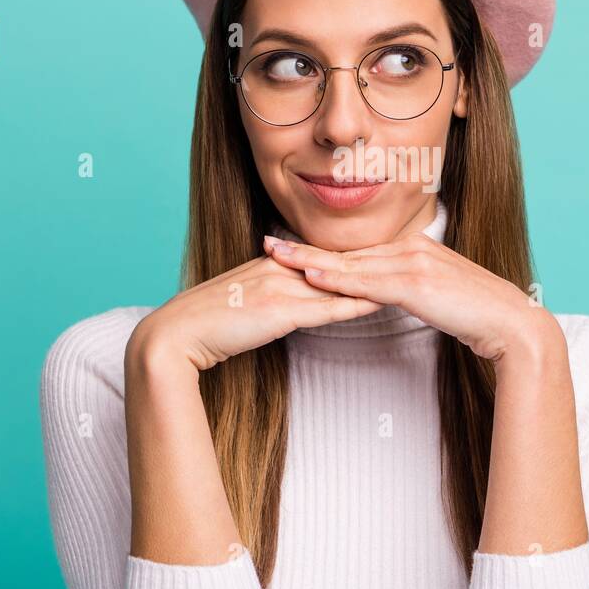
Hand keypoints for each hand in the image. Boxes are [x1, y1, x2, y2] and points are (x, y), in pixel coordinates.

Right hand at [127, 251, 384, 378]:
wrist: (176, 335)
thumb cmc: (204, 326)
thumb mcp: (242, 305)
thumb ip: (268, 299)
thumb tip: (288, 304)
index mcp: (271, 264)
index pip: (322, 256)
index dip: (356, 255)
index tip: (387, 252)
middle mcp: (279, 269)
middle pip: (337, 262)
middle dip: (375, 259)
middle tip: (413, 254)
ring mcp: (280, 287)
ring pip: (337, 282)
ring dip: (374, 279)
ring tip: (409, 277)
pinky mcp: (278, 311)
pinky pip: (325, 307)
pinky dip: (354, 303)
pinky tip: (380, 301)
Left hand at [262, 230, 562, 365]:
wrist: (512, 323)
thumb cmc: (481, 316)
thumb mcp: (441, 297)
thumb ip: (415, 290)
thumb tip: (393, 296)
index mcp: (416, 250)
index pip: (360, 253)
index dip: (323, 252)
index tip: (292, 249)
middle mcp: (411, 249)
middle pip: (349, 251)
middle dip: (305, 249)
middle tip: (268, 244)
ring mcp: (414, 263)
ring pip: (352, 263)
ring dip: (310, 260)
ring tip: (276, 257)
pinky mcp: (417, 284)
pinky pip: (369, 282)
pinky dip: (338, 279)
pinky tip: (313, 277)